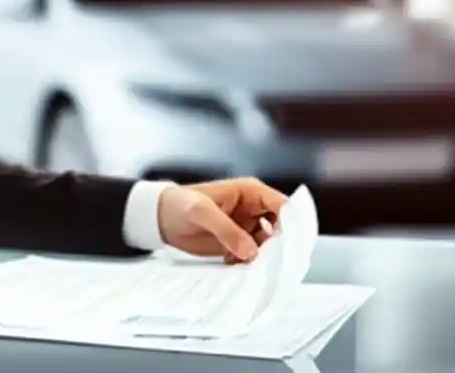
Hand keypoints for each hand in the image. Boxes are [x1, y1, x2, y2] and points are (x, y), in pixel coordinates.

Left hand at [157, 177, 287, 263]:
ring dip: (263, 256)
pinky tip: (231, 262)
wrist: (159, 219)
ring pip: (270, 245)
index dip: (294, 223)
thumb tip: (251, 251)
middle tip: (272, 260)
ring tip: (243, 261)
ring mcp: (247, 227)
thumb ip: (226, 229)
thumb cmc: (178, 204)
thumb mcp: (201, 212)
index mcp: (250, 192)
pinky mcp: (238, 243)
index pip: (284, 206)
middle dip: (280, 245)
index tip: (293, 244)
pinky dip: (249, 262)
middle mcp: (254, 210)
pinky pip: (254, 255)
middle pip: (283, 228)